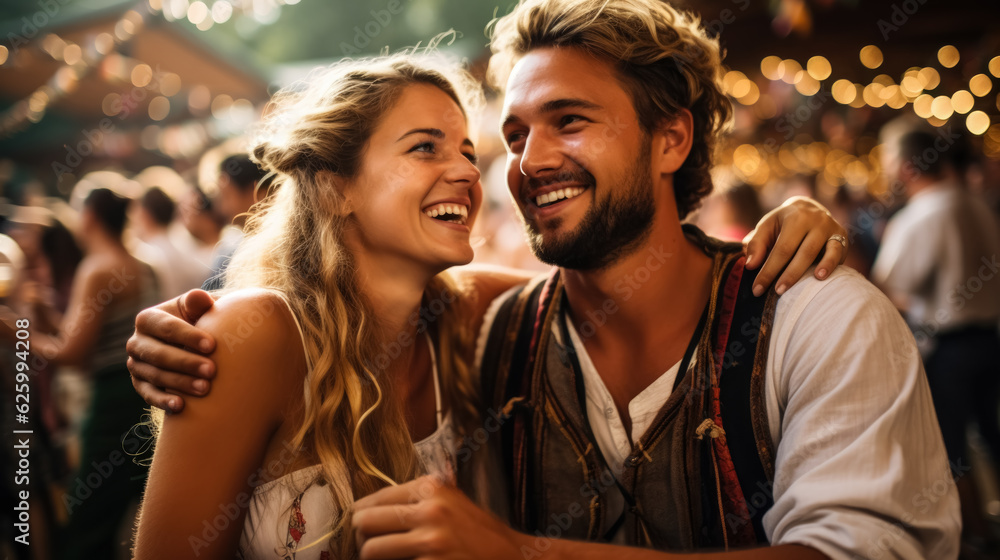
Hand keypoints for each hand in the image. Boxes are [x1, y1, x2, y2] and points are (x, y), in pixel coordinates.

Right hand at [126, 289, 217, 412]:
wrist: (195, 345)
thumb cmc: (199, 321)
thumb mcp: (198, 308)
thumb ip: (197, 302)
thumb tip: (200, 298)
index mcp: (148, 319)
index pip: (167, 328)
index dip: (189, 336)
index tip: (212, 345)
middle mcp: (136, 342)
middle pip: (159, 354)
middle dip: (186, 363)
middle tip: (212, 371)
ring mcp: (136, 365)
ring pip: (155, 375)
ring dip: (180, 383)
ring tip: (205, 388)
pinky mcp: (141, 384)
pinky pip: (149, 394)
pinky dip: (163, 401)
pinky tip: (180, 406)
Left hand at [353, 475, 523, 559]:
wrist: (512, 557)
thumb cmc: (478, 533)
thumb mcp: (452, 501)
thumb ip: (417, 498)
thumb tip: (369, 509)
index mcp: (431, 488)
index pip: (374, 499)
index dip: (362, 517)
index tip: (362, 528)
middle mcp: (430, 510)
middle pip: (364, 522)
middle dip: (362, 537)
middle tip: (369, 547)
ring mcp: (431, 541)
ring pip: (371, 550)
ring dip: (371, 558)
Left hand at [743, 196, 846, 295]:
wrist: (809, 208)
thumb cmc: (783, 223)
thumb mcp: (766, 226)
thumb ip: (756, 244)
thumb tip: (751, 265)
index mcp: (794, 217)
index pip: (781, 248)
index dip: (768, 270)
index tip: (756, 289)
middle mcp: (815, 221)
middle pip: (800, 252)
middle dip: (787, 275)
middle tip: (775, 293)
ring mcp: (830, 228)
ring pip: (817, 253)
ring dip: (805, 272)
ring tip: (794, 288)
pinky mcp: (842, 237)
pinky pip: (837, 253)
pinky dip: (830, 265)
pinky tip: (820, 277)